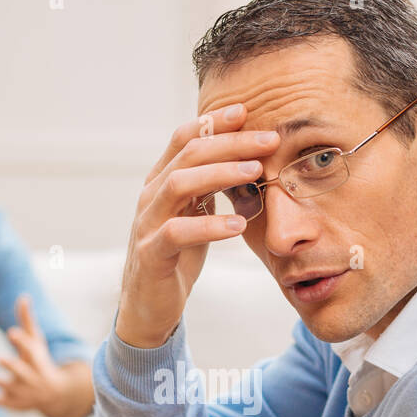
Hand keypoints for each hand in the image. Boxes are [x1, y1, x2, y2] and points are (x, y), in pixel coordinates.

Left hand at [0, 294, 92, 416]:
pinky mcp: (10, 403)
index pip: (31, 350)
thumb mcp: (37, 341)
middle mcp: (30, 377)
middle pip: (20, 371)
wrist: (53, 395)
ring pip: (3, 384)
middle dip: (11, 365)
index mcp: (37, 360)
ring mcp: (20, 392)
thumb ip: (28, 321)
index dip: (22, 342)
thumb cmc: (40, 361)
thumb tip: (23, 296)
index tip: (12, 332)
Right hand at [115, 103, 280, 347]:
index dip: (215, 121)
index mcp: (161, 180)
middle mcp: (151, 195)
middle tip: (269, 141)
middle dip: (230, 143)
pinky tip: (237, 225)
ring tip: (255, 172)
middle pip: (188, 154)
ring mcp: (148, 223)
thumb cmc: (176, 257)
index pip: (185, 138)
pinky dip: (209, 226)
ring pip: (179, 184)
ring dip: (220, 174)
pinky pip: (178, 233)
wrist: (149, 305)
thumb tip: (246, 159)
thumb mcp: (195, 214)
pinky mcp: (151, 254)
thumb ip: (210, 187)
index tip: (248, 111)